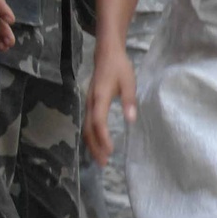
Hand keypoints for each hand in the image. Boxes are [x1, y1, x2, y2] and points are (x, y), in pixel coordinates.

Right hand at [84, 44, 137, 166]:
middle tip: (103, 163)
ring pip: (85, 128)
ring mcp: (88, 103)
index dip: (102, 137)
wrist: (106, 54)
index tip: (110, 150)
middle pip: (88, 129)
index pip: (98, 121)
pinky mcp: (90, 104)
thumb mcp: (129, 82)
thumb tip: (131, 120)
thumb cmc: (119, 67)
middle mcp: (90, 102)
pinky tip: (98, 144)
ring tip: (100, 158)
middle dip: (95, 146)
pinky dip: (91, 136)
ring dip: (92, 144)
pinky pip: (87, 123)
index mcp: (100, 97)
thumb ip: (129, 101)